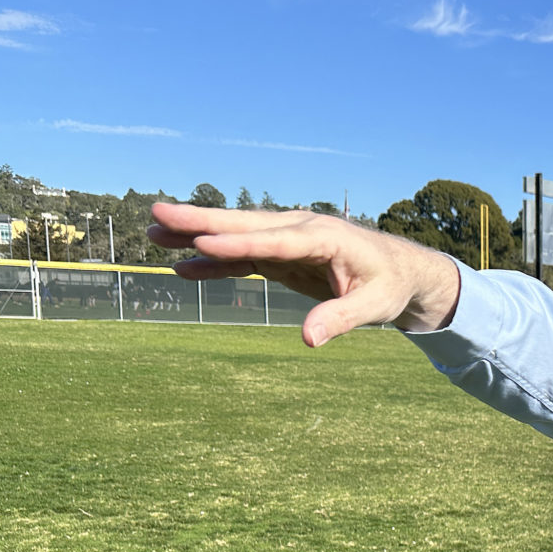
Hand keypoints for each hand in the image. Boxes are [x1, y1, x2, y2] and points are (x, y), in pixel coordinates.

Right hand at [147, 203, 460, 346]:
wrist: (400, 273)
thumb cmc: (390, 286)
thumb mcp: (374, 306)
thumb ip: (342, 318)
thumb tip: (309, 339)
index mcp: (325, 238)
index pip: (275, 241)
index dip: (238, 242)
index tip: (201, 241)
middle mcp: (301, 231)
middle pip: (244, 226)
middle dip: (200, 220)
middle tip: (157, 212)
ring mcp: (288, 241)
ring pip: (236, 236)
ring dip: (196, 235)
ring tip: (153, 233)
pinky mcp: (282, 256)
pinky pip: (242, 258)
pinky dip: (214, 262)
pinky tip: (182, 268)